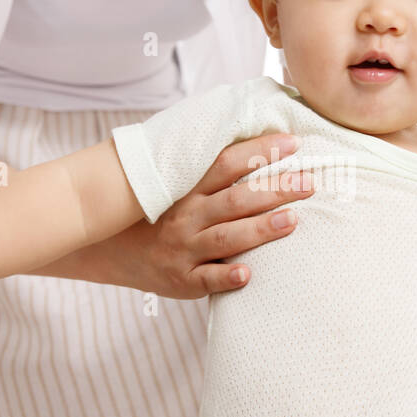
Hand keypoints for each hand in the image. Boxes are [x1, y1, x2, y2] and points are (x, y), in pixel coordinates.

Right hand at [80, 132, 316, 298]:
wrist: (107, 250)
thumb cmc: (153, 214)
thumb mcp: (171, 185)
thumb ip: (205, 167)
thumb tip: (251, 136)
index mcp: (187, 189)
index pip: (226, 164)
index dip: (259, 152)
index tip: (293, 143)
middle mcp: (187, 216)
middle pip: (236, 199)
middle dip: (275, 190)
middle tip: (310, 183)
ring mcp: (185, 249)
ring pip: (227, 237)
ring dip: (260, 229)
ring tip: (293, 220)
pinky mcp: (183, 280)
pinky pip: (207, 280)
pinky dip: (226, 277)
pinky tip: (248, 274)